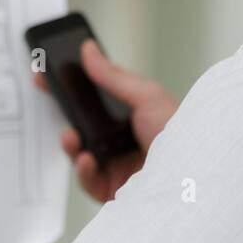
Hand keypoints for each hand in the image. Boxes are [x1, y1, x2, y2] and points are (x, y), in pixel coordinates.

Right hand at [35, 40, 178, 202]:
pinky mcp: (116, 191)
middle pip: (86, 127)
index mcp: (134, 116)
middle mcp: (126, 141)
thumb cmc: (181, 133)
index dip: (73, 89)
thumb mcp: (146, 96)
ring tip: (70, 136)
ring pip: (83, 155)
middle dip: (66, 115)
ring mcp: (120, 167)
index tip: (49, 76)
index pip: (97, 100)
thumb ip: (113, 76)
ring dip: (72, 145)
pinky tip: (87, 160)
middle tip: (48, 97)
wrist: (194, 176)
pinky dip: (84, 171)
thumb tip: (88, 51)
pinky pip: (90, 181)